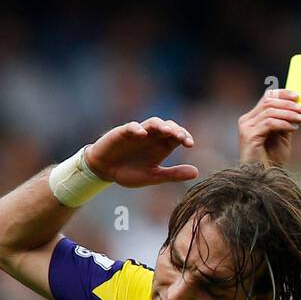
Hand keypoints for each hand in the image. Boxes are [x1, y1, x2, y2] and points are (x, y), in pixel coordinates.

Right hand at [84, 117, 198, 187]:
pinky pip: (131, 127)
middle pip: (168, 127)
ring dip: (160, 126)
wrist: (104, 170)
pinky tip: (142, 134)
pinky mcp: (122, 132)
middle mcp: (152, 136)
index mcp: (161, 146)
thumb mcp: (153, 176)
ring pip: (152, 123)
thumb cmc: (129, 172)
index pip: (177, 136)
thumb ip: (173, 174)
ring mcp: (138, 133)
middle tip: (182, 138)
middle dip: (176, 130)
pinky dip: (136, 129)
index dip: (184, 137)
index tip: (189, 144)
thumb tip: (196, 172)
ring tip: (167, 132)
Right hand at [238, 89, 300, 166]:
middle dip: (288, 104)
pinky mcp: (249, 136)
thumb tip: (296, 107)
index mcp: (252, 119)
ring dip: (289, 113)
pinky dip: (284, 123)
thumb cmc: (271, 162)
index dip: (282, 94)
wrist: (264, 180)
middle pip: (268, 102)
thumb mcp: (281, 138)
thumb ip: (285, 122)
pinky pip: (269, 123)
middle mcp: (246, 121)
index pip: (266, 98)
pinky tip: (294, 128)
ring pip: (270, 111)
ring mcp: (246, 128)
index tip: (298, 96)